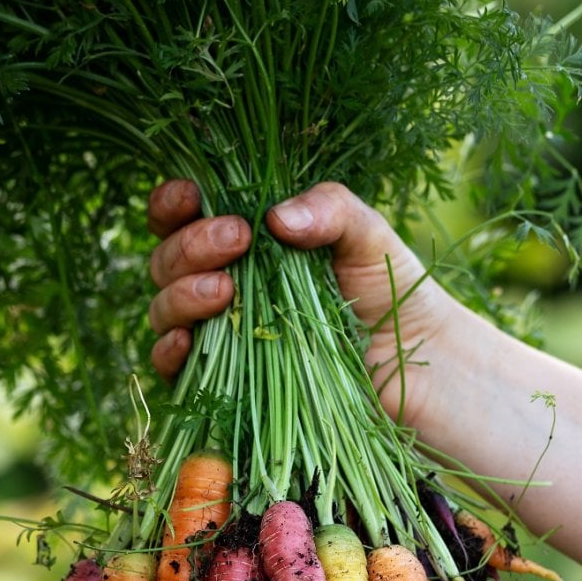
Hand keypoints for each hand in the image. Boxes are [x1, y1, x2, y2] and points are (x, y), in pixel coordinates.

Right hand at [146, 179, 452, 425]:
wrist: (418, 366)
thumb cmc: (393, 292)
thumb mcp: (367, 236)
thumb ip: (329, 209)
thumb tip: (276, 217)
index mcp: (247, 241)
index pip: (184, 215)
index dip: (173, 202)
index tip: (192, 194)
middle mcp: (223, 284)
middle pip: (167, 260)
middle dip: (191, 245)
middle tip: (238, 239)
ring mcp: (220, 336)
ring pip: (163, 310)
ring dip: (180, 294)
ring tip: (224, 289)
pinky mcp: (225, 386)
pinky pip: (173, 369)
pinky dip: (169, 351)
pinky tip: (187, 341)